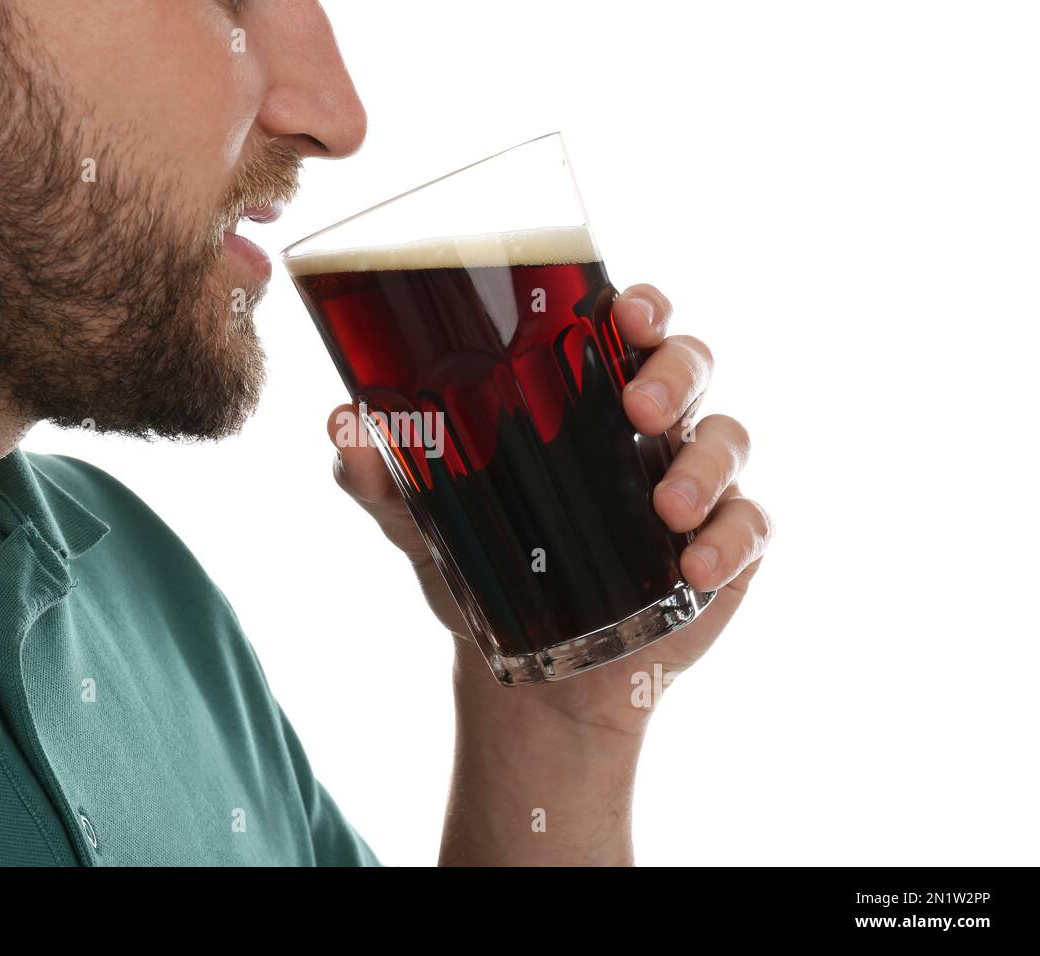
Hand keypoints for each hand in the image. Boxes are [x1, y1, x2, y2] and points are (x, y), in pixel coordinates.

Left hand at [326, 283, 772, 736]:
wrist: (528, 666)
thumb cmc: (483, 565)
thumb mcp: (422, 521)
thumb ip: (382, 477)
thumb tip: (343, 424)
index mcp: (583, 396)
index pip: (625, 323)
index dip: (639, 304)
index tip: (624, 309)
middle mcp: (647, 425)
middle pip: (689, 361)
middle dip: (675, 371)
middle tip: (638, 407)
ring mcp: (692, 481)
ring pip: (729, 436)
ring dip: (706, 463)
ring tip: (666, 509)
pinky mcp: (724, 545)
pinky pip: (751, 524)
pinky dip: (732, 538)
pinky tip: (695, 568)